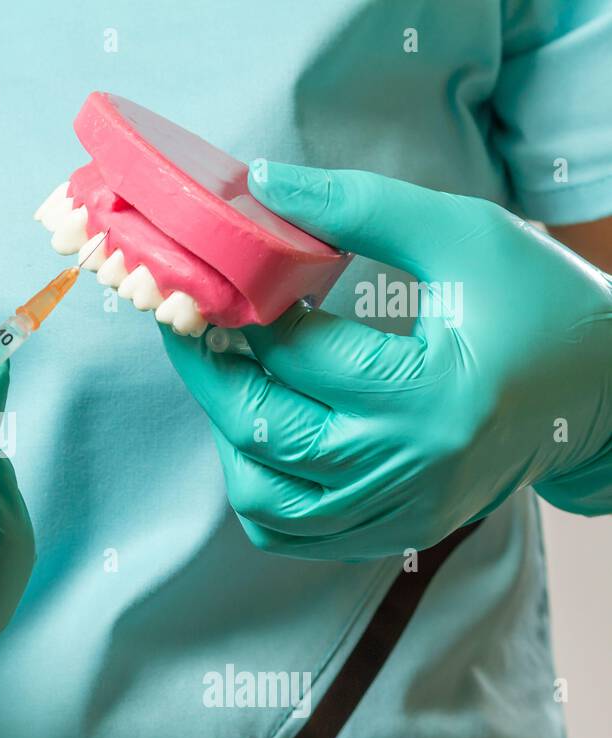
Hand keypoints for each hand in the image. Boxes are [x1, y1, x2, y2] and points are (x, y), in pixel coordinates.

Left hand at [162, 163, 611, 560]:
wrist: (608, 393)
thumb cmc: (543, 304)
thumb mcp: (464, 235)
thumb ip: (360, 206)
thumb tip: (262, 183)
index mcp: (429, 392)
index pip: (295, 354)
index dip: (237, 311)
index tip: (208, 277)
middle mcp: (407, 467)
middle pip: (262, 430)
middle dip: (206, 371)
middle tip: (189, 323)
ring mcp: (398, 511)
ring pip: (261, 497)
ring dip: (227, 433)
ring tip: (231, 376)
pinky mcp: (394, 532)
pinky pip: (290, 531)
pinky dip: (258, 484)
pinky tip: (263, 429)